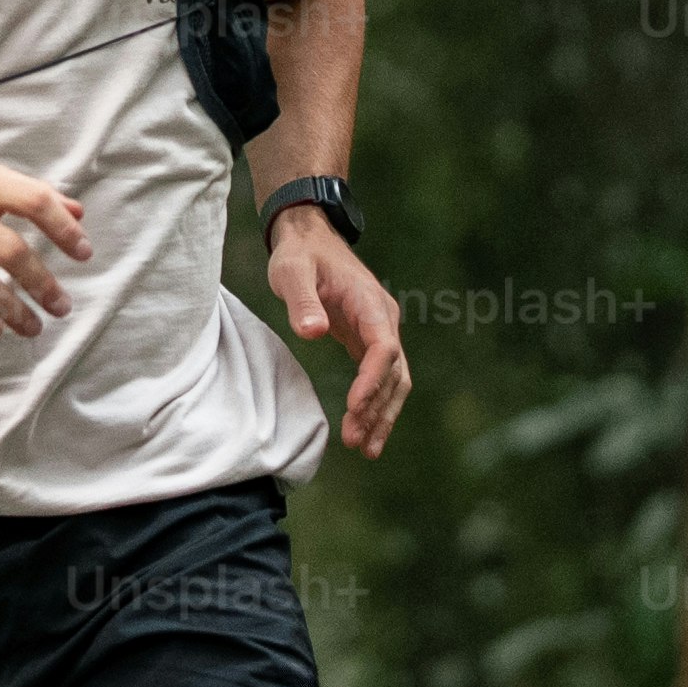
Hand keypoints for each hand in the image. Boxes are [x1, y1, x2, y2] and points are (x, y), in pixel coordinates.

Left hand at [269, 205, 408, 456]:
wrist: (309, 238)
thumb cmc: (300, 253)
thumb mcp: (292, 271)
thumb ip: (303, 301)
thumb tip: (313, 332)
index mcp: (370, 302)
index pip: (383, 347)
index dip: (372, 379)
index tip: (354, 406)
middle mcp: (383, 319)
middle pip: (394, 372)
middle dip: (378, 408)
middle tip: (356, 440)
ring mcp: (379, 331)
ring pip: (394, 380)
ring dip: (382, 414)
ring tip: (365, 448)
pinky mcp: (368, 340)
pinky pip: (380, 378)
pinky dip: (376, 405)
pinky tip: (365, 431)